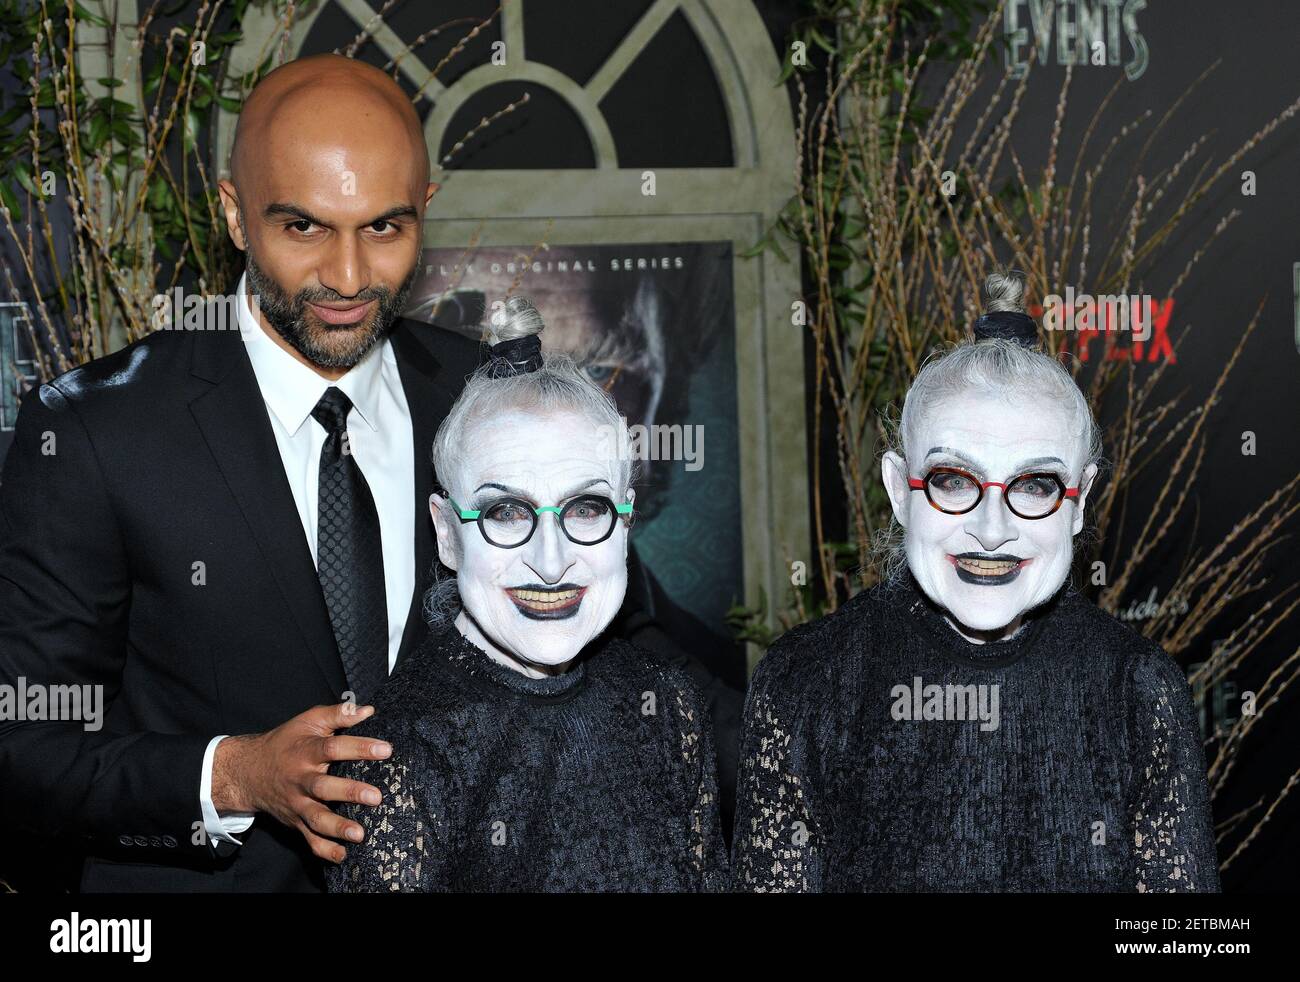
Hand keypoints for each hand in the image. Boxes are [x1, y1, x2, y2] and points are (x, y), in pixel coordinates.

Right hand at [212, 702, 390, 862]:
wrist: (248, 771)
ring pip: (316, 818)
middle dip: (350, 792)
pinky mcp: (296, 821)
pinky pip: (309, 839)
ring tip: (360, 834)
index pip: (333, 748)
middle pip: (324, 787)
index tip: (386, 750)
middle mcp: (301, 779)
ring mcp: (297, 803)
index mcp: (306, 751)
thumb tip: (368, 710)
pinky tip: (343, 856)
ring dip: (337, 827)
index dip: (359, 748)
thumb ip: (338, 714)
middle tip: (376, 797)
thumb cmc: (286, 742)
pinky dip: (324, 850)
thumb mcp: (308, 721)